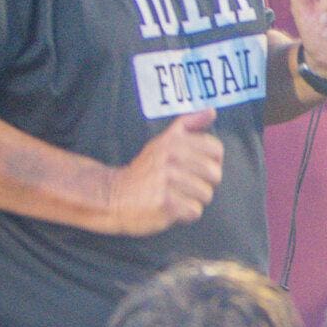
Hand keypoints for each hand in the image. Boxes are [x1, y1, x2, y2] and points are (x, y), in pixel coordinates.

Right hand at [105, 109, 222, 234]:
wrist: (111, 196)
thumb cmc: (144, 170)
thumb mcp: (163, 141)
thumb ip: (189, 124)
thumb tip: (211, 111)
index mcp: (175, 141)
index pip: (216, 150)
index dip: (210, 162)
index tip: (193, 167)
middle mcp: (172, 158)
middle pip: (215, 175)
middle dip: (202, 184)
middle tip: (181, 185)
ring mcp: (168, 180)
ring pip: (206, 194)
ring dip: (192, 200)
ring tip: (173, 196)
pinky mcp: (165, 202)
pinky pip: (194, 211)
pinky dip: (184, 214)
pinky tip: (168, 207)